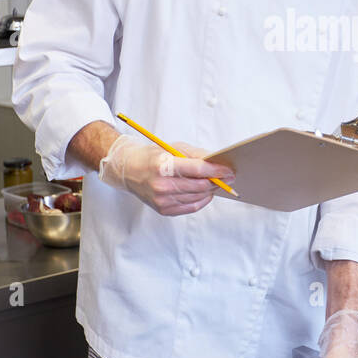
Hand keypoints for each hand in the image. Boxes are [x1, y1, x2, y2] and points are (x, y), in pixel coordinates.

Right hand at [99, 135, 233, 215]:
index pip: (197, 169)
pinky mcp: (164, 209)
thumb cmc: (151, 157)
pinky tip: (205, 193)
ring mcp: (162, 200)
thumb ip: (196, 155)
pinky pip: (191, 207)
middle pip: (200, 185)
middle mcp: (162, 185)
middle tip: (228, 177)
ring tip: (216, 183)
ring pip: (198, 197)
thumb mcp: (172, 148)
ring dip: (211, 190)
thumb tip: (217, 162)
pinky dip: (202, 200)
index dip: (217, 170)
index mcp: (163, 165)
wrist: (128, 171)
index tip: (228, 170)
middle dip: (217, 181)